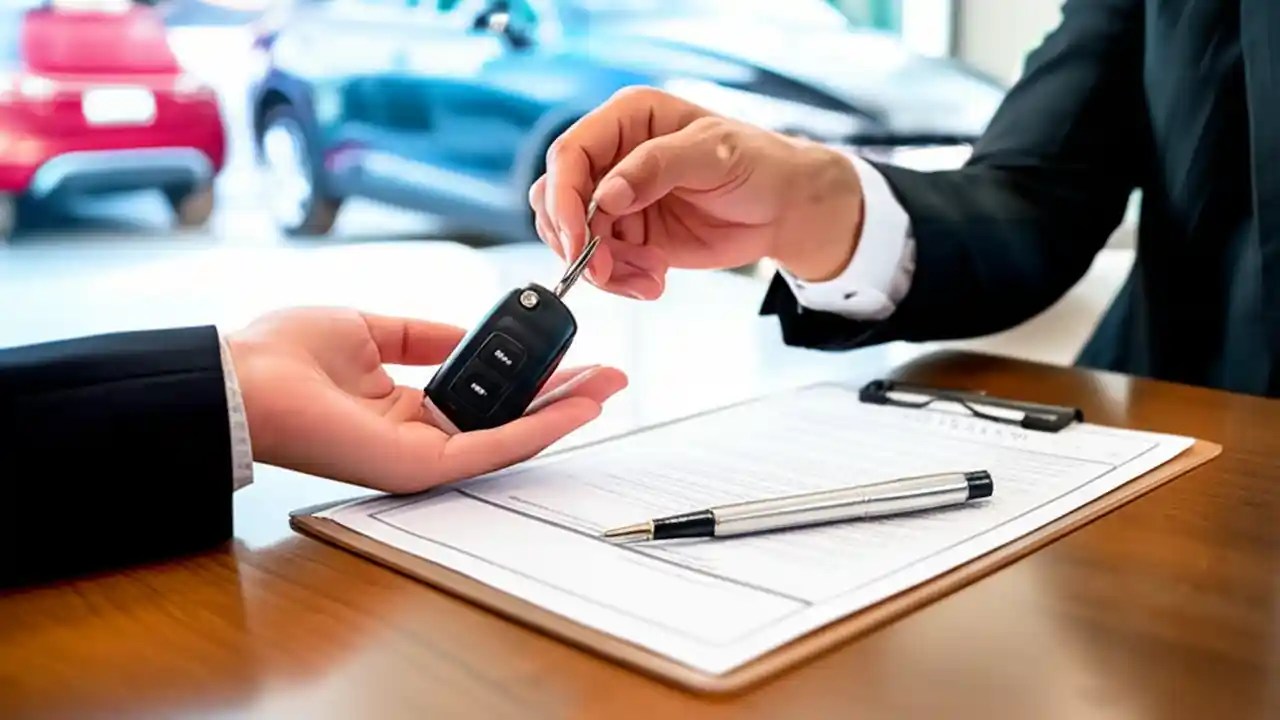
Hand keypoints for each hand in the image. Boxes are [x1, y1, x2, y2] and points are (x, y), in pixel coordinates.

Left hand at [227, 307, 626, 492]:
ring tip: (607, 387)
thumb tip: (467, 331)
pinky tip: (575, 407)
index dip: (529, 380)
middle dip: (562, 399)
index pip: (482, 399)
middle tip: (608, 377)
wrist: (241, 378)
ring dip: (563, 413)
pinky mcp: (420, 466)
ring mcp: (421, 457)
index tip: (566, 357)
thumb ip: (423, 335)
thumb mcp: (369, 329)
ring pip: (510, 438)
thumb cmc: (281, 357)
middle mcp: (416, 438)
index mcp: (401, 408)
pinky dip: (539, 428)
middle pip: (507, 421)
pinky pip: (493, 448)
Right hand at [529, 86, 864, 299]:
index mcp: (627, 119)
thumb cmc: (759, 164)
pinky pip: (602, 263)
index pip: (570, 154)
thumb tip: (608, 194)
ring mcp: (618, 199)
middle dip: (577, 240)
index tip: (578, 237)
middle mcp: (613, 157)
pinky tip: (654, 280)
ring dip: (604, 267)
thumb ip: (657, 168)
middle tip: (606, 269)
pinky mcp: (630, 235)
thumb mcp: (714, 154)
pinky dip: (621, 279)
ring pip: (575, 238)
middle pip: (558, 199)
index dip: (564, 198)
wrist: (784, 209)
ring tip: (648, 277)